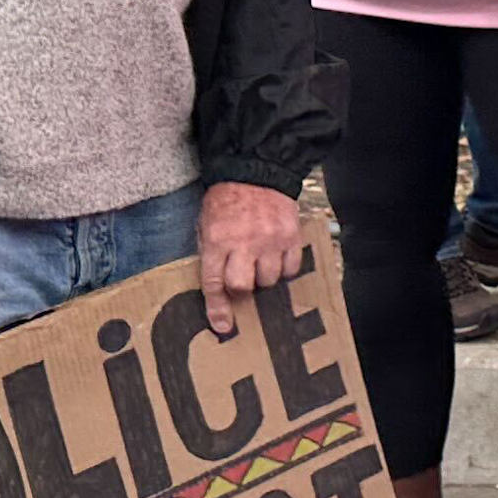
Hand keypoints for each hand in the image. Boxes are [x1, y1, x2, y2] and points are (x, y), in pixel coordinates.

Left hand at [198, 182, 303, 339]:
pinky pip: (291, 268)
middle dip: (242, 289)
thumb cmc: (226, 200)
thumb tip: (216, 289)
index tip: (223, 325)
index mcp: (217, 240)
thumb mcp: (206, 224)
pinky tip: (277, 257)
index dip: (217, 308)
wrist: (256, 171)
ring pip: (269, 280)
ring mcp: (270, 240)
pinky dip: (284, 268)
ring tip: (260, 262)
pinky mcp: (291, 236)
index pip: (214, 283)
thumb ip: (210, 254)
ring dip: (263, 278)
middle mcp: (244, 242)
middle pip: (244, 286)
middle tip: (242, 280)